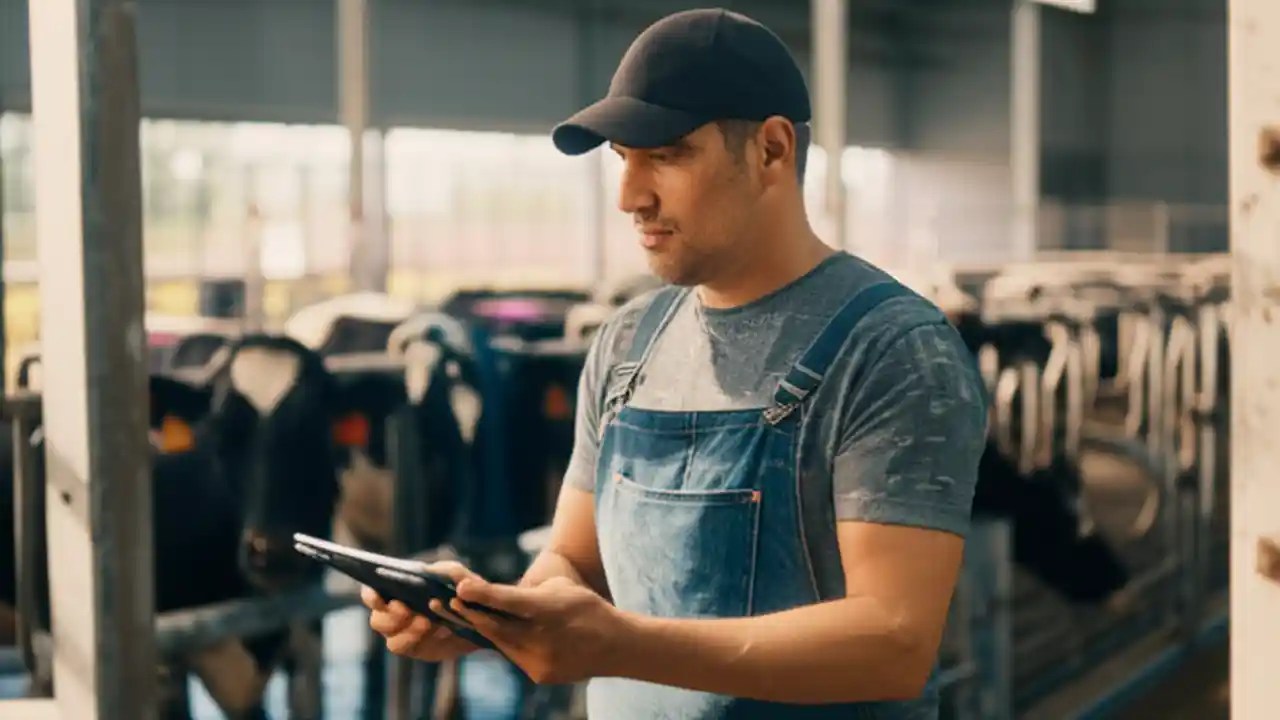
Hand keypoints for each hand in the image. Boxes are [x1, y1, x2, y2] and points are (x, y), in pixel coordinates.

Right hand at [361, 560, 481, 662]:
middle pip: (378, 620)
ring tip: (425, 621)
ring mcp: (405, 632)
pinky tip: (431, 631)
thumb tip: (431, 570)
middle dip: (389, 616)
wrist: (485, 619)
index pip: (374, 592)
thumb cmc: (468, 592)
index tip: (377, 595)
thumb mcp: (464, 576)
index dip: (371, 595)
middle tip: (405, 609)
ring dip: (405, 630)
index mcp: (401, 589)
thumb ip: (452, 571)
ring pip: (390, 637)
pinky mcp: (416, 647)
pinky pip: (403, 647)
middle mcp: (397, 612)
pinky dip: (413, 639)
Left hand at [444, 576, 630, 684]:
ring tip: (468, 616)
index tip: (460, 588)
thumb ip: (529, 591)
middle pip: (497, 626)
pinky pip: (515, 656)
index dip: (482, 594)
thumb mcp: (561, 587)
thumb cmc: (586, 608)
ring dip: (485, 629)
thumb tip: (498, 596)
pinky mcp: (540, 675)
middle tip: (448, 603)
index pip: (509, 601)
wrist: (614, 646)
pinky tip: (503, 634)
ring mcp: (541, 660)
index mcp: (550, 610)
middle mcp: (543, 638)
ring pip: (502, 643)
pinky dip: (508, 644)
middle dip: (471, 614)